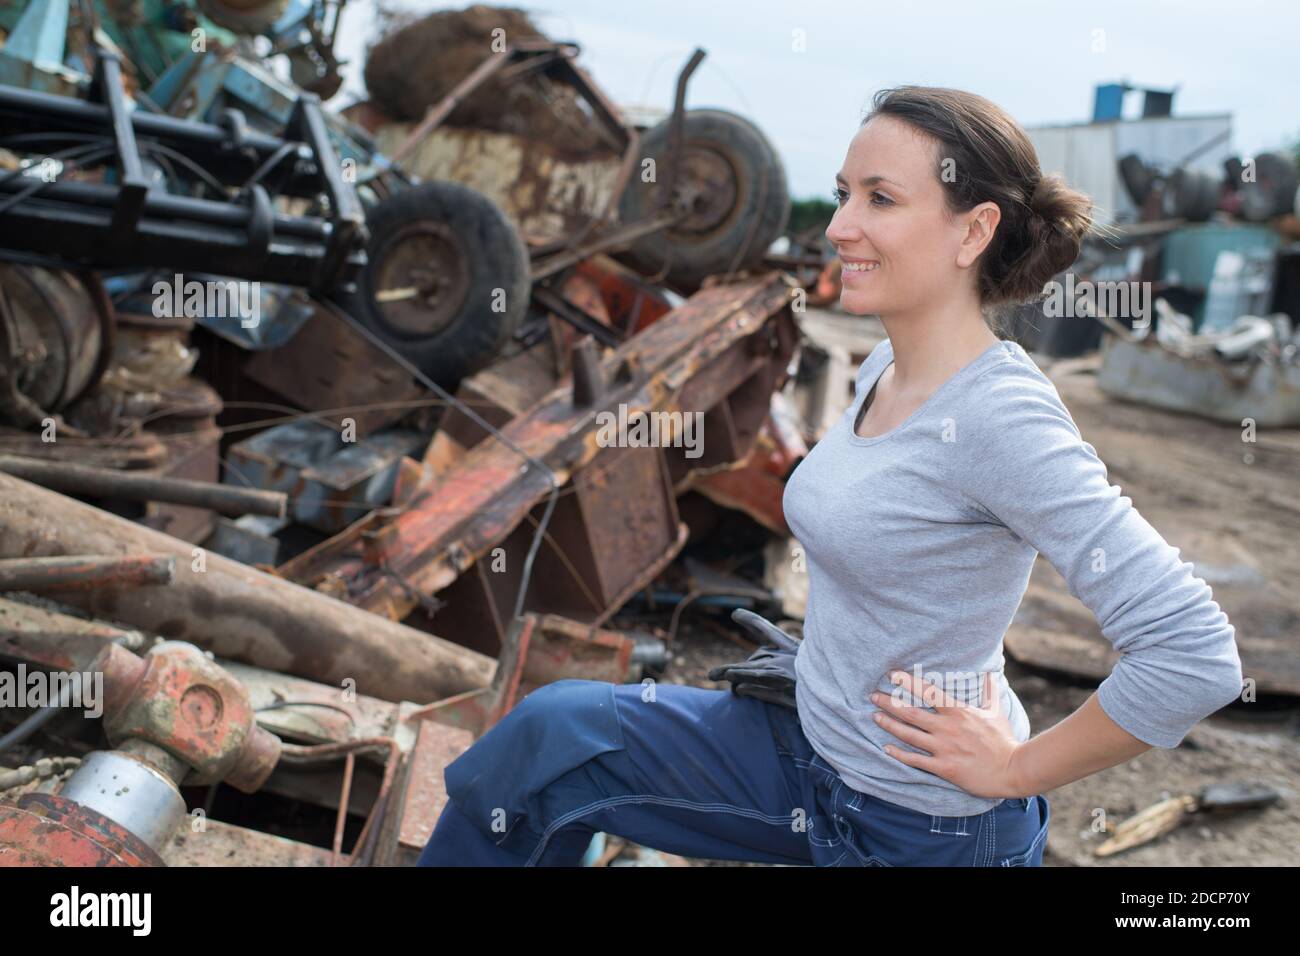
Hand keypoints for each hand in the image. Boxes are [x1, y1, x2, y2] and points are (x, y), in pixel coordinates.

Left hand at [869, 670, 1025, 798]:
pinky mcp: (944, 768)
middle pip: (911, 712)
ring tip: (874, 717)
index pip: (928, 692)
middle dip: (889, 703)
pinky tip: (886, 748)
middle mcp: (948, 728)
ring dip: (889, 725)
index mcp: (959, 712)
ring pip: (909, 734)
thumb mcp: (995, 710)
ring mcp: (944, 748)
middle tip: (873, 695)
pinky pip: (916, 760)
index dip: (908, 682)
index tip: (891, 675)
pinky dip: (899, 754)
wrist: (1013, 770)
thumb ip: (988, 690)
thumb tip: (989, 671)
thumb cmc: (1003, 739)